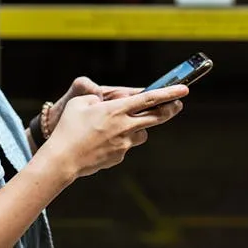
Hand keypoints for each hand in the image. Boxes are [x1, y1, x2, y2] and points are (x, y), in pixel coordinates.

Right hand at [42, 85, 187, 179]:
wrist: (63, 159)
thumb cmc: (68, 127)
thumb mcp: (79, 103)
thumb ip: (96, 98)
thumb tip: (107, 102)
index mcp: (115, 110)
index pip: (148, 99)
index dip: (168, 93)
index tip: (184, 89)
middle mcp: (124, 126)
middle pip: (156, 117)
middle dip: (170, 109)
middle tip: (177, 105)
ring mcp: (124, 143)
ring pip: (141, 133)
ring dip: (137, 127)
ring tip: (118, 126)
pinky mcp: (119, 156)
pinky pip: (126, 145)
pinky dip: (119, 141)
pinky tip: (101, 142)